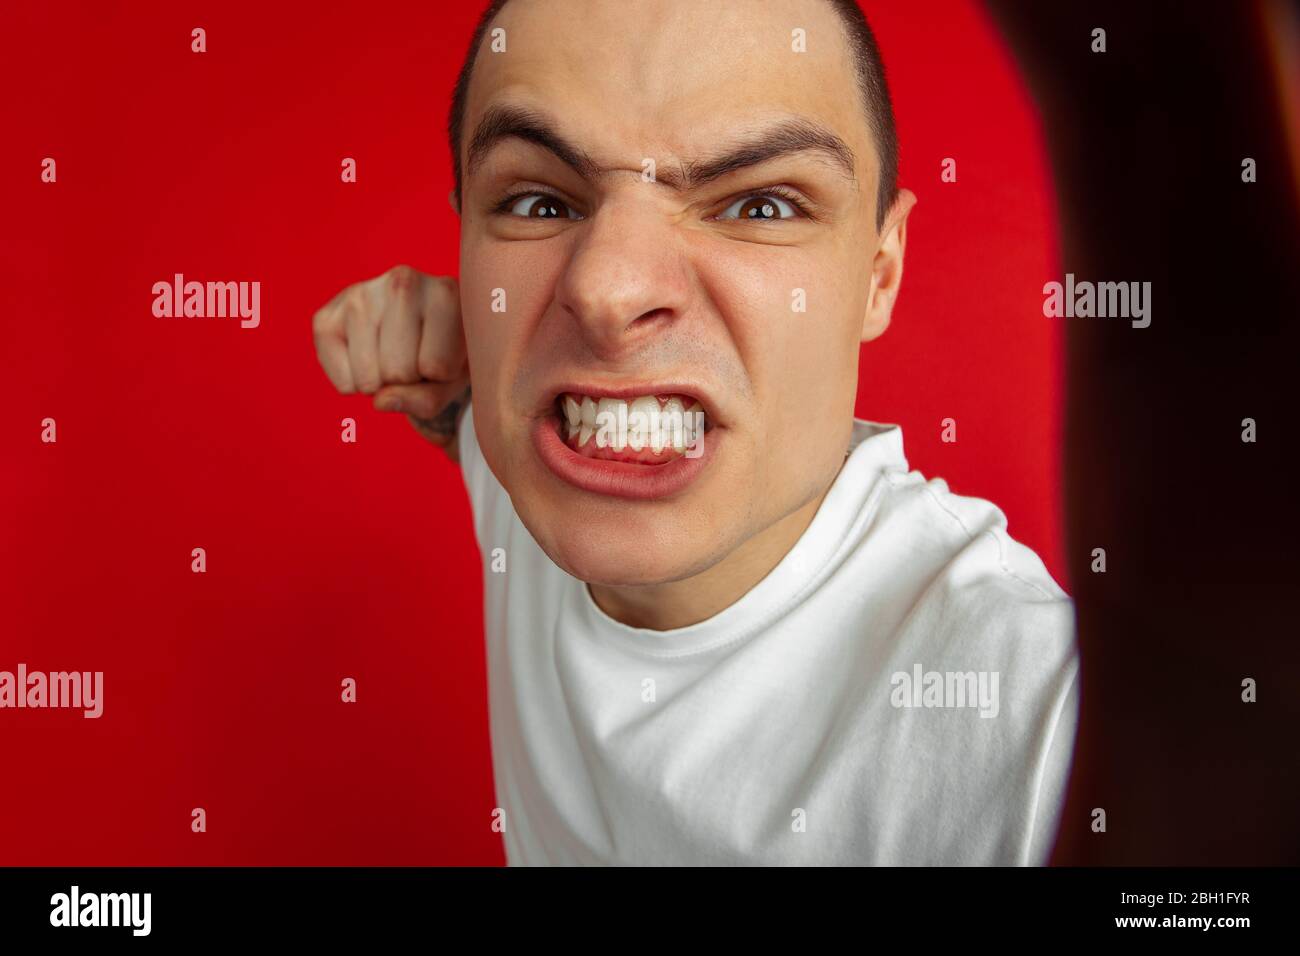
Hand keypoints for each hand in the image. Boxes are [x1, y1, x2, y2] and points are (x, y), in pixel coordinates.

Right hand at [312, 265, 470, 458]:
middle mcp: (402, 282)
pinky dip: (354, 384)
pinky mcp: (325, 317)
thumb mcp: (452, 379)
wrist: (412, 325)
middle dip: (407, 380)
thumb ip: (428, 399)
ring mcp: (360, 294)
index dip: (442, 376)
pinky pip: (343, 382)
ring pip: (368, 379)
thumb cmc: (442, 352)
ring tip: (390, 354)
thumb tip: (380, 401)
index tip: (443, 353)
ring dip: (380, 384)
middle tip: (412, 355)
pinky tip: (366, 356)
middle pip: (399, 372)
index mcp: (445, 292)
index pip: (438, 368)